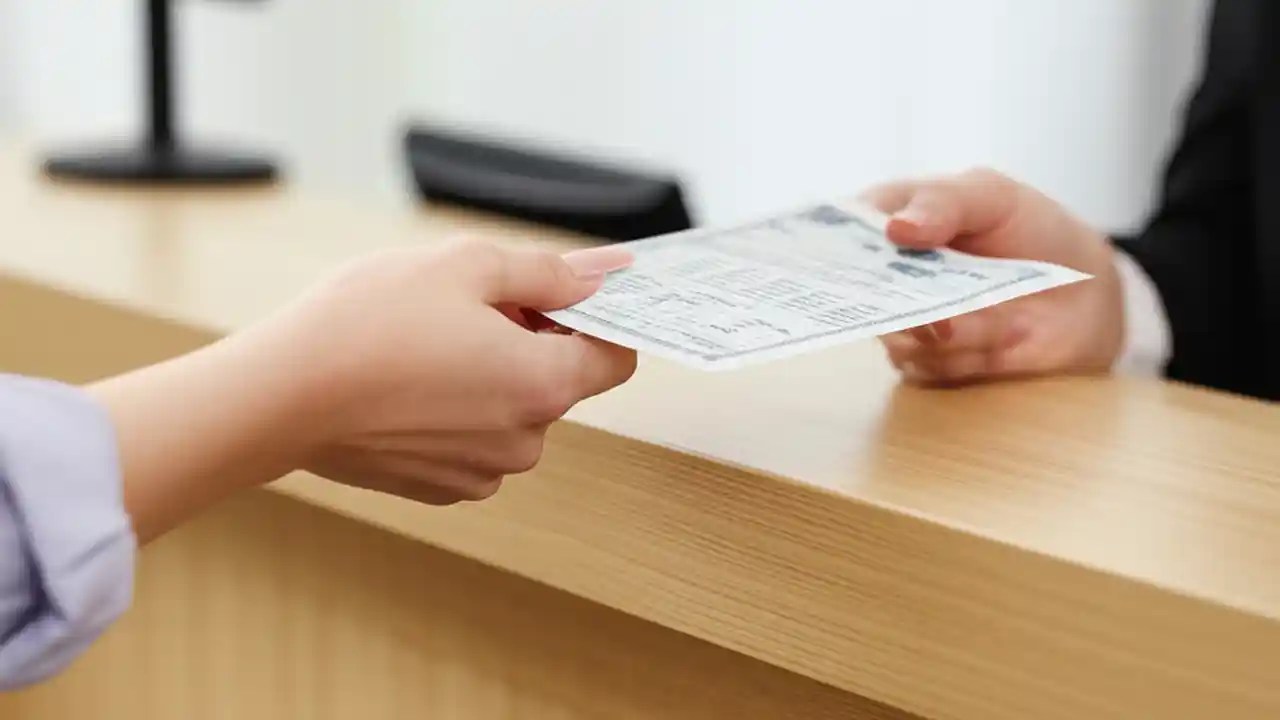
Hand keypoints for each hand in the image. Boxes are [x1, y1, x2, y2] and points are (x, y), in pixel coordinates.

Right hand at [284, 240, 636, 503]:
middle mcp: (525, 441)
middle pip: (559, 381)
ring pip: (514, 411)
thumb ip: (548, 272)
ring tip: (426, 346)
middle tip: (467, 308)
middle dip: (530, 340)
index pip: (617, 357)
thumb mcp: (465, 265)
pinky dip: (457, 411)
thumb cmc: (367, 324)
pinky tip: (407, 384)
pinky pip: (475, 440)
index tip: (559, 297)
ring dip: (491, 376)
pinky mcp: (442, 488)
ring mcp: (483, 472)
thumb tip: (603, 275)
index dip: (596, 320)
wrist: (279, 395)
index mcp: (544, 384)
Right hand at [862, 167, 1124, 385]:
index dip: (831, 246)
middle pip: (858, 295)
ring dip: (956, 330)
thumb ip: (945, 202)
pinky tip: (1007, 336)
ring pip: (899, 337)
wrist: (1085, 294)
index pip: (839, 231)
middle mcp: (886, 275)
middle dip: (902, 303)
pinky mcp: (928, 362)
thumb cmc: (1032, 231)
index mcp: (888, 220)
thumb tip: (895, 229)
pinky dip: (972, 354)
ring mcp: (905, 320)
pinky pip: (930, 367)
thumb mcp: (994, 197)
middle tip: (940, 311)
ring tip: (1003, 317)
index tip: (854, 257)